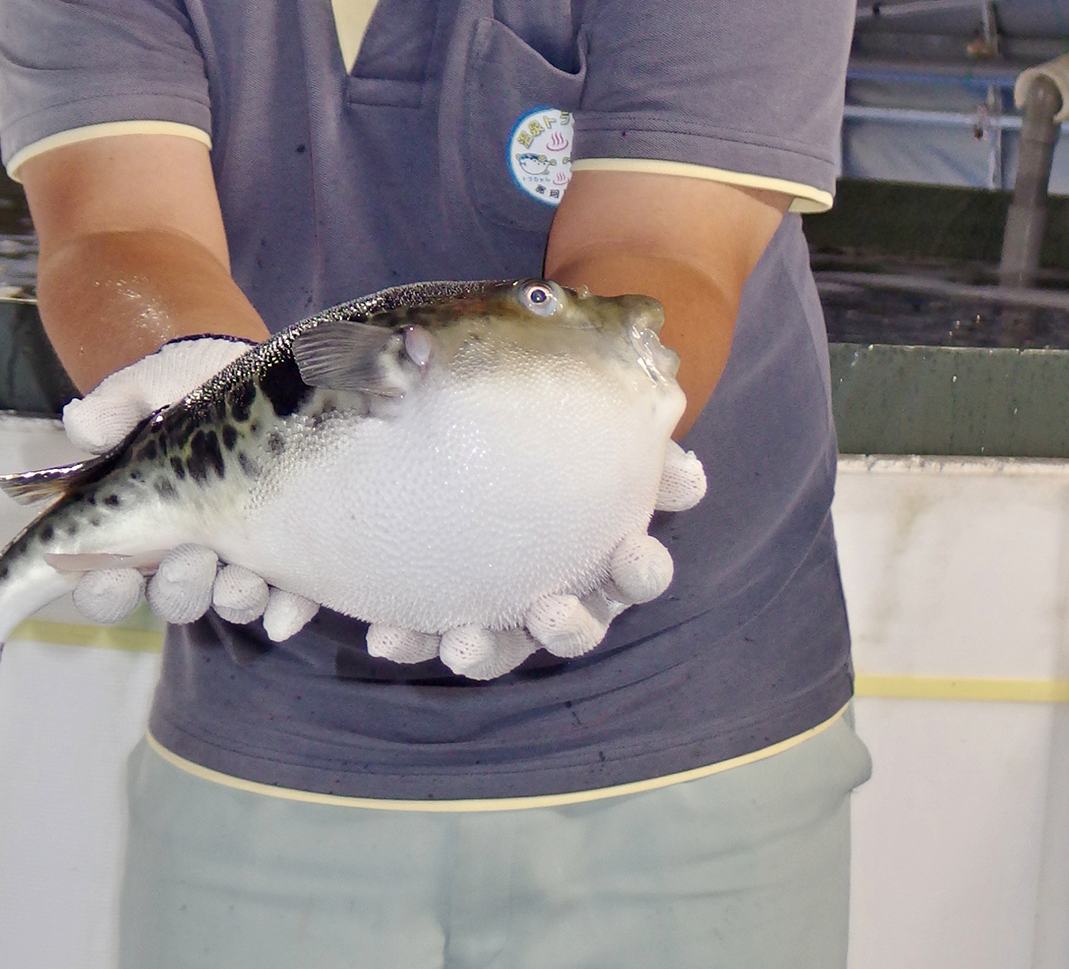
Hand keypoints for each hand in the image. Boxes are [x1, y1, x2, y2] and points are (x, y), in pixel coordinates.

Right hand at [61, 337, 322, 641]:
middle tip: (191, 560)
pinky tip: (286, 611)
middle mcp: (190, 549)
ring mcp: (244, 558)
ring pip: (227, 602)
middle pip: (169, 598)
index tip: (111, 574)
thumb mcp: (166, 380)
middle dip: (175, 590)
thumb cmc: (212, 385)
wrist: (288, 375)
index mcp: (144, 517)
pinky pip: (289, 602)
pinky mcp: (296, 561)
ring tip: (243, 578)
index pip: (104, 574)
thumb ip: (123, 402)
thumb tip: (80, 424)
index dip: (100, 588)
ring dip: (231, 599)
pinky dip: (286, 610)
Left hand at [366, 442, 705, 679]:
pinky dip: (410, 640)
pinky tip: (383, 636)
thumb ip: (622, 425)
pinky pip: (430, 639)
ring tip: (461, 643)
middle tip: (548, 614)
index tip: (632, 553)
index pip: (640, 572)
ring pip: (508, 650)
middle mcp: (565, 591)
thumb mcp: (577, 414)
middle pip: (582, 628)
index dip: (642, 571)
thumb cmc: (539, 430)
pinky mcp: (451, 615)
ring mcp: (505, 612)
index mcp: (606, 548)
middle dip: (569, 628)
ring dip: (487, 653)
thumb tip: (684, 470)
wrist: (461, 434)